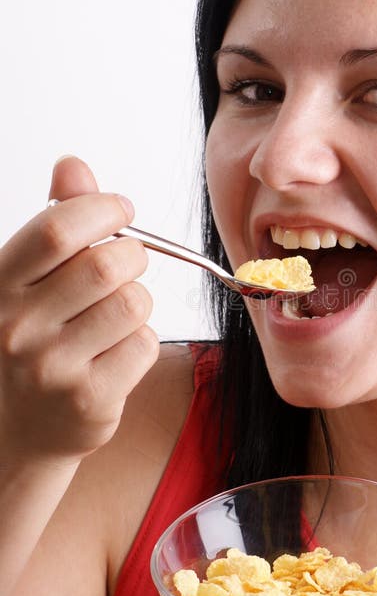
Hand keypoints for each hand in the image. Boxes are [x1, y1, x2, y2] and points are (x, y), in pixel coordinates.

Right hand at [0, 155, 158, 463]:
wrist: (12, 430)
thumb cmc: (27, 340)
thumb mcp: (24, 278)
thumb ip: (53, 221)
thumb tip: (73, 165)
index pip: (58, 228)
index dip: (102, 209)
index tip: (121, 210)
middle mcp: (17, 327)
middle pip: (106, 265)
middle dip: (132, 254)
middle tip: (128, 262)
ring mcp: (51, 368)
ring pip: (134, 304)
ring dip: (137, 301)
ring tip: (116, 314)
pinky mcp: (88, 401)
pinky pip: (145, 345)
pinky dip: (141, 341)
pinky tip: (115, 352)